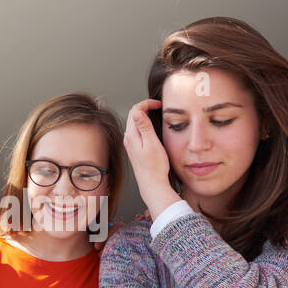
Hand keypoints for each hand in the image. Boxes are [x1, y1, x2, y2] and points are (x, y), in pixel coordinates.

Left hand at [123, 99, 182, 219]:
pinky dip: (144, 124)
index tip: (158, 104)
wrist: (152, 184)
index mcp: (132, 135)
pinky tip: (152, 128)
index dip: (147, 103)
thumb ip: (144, 127)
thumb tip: (137, 112)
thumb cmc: (154, 167)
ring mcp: (130, 144)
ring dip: (144, 115)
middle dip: (145, 107)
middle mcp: (128, 138)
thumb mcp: (152, 144)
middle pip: (134, 115)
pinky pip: (137, 131)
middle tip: (158, 106)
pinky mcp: (134, 149)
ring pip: (135, 123)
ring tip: (156, 114)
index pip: (135, 110)